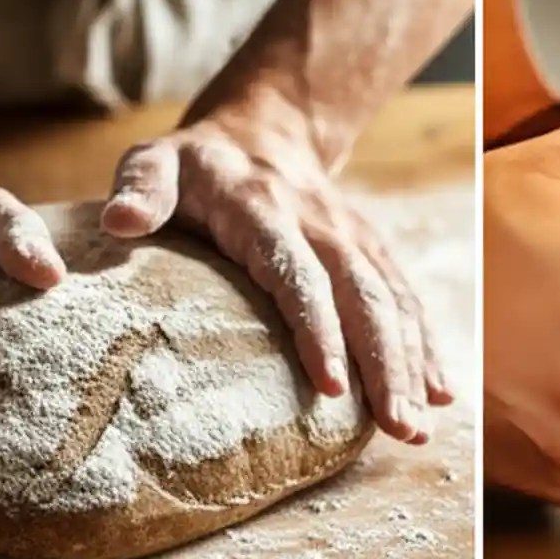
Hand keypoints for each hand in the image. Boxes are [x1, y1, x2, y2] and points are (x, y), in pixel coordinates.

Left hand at [100, 118, 448, 443]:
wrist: (267, 130)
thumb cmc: (197, 165)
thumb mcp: (156, 162)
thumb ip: (141, 188)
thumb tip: (120, 222)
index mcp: (265, 210)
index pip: (297, 272)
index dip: (317, 329)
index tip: (331, 387)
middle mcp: (323, 225)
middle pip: (362, 296)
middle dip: (385, 363)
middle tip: (396, 427)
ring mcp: (355, 238)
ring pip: (393, 302)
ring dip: (411, 364)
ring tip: (416, 428)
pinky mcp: (374, 251)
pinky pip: (406, 298)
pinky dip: (426, 344)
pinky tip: (439, 391)